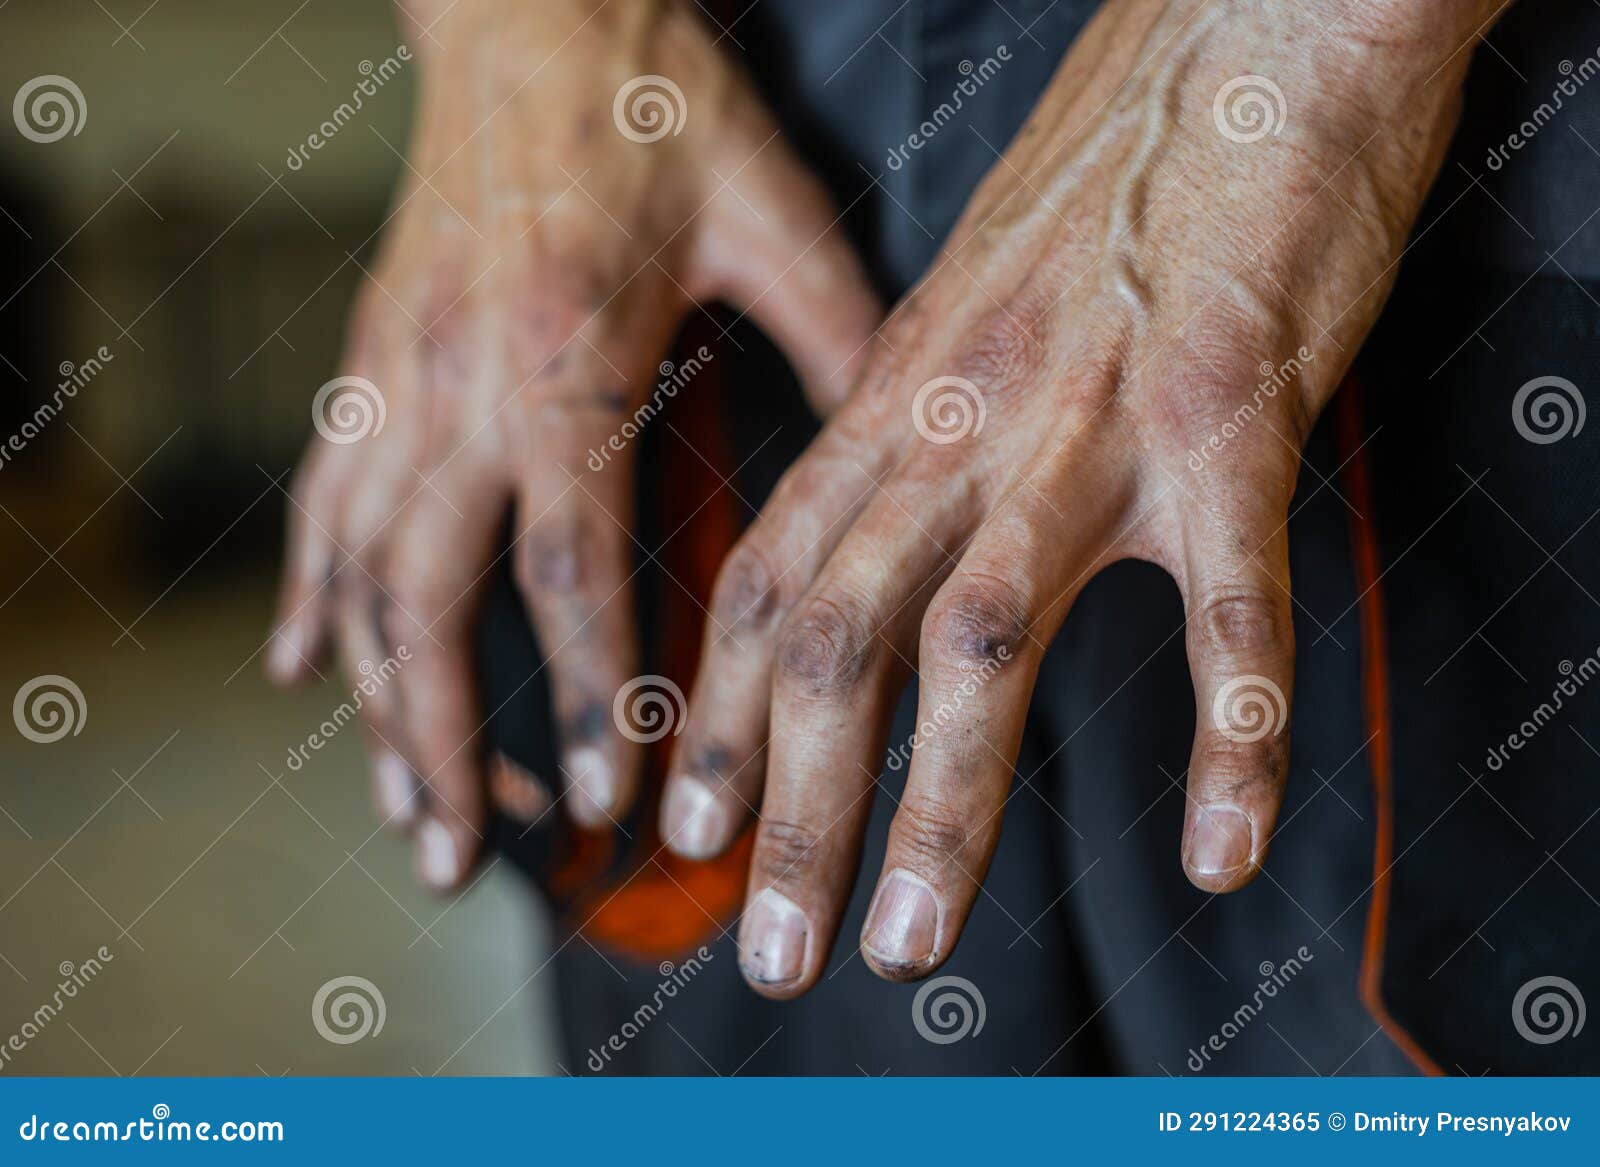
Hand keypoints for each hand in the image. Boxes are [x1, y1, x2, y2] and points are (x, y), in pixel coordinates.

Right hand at [267, 0, 878, 890]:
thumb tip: (910, 457)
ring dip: (375, 703)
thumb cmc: (654, 101)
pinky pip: (319, 498)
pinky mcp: (369, 355)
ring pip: (357, 572)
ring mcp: (397, 374)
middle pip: (427, 605)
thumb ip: (839, 342)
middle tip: (465, 859)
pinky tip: (311, 670)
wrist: (532, 4)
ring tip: (407, 804)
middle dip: (448, 745)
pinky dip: (312, 595)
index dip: (589, 703)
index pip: (570, 574)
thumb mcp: (773, 215)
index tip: (609, 808)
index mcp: (568, 363)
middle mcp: (461, 385)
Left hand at [657, 0, 1499, 992]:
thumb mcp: (967, 306)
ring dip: (945, 813)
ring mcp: (1092, 423)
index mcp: (898, 398)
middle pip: (837, 641)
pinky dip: (1230, 739)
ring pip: (983, 644)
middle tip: (771, 948)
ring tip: (911, 942)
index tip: (684, 826)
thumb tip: (877, 528)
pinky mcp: (1229, 416)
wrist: (1242, 41)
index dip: (714, 716)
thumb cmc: (1111, 181)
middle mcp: (963, 421)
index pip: (765, 577)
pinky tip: (1222, 845)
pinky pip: (1230, 606)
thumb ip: (917, 423)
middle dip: (790, 812)